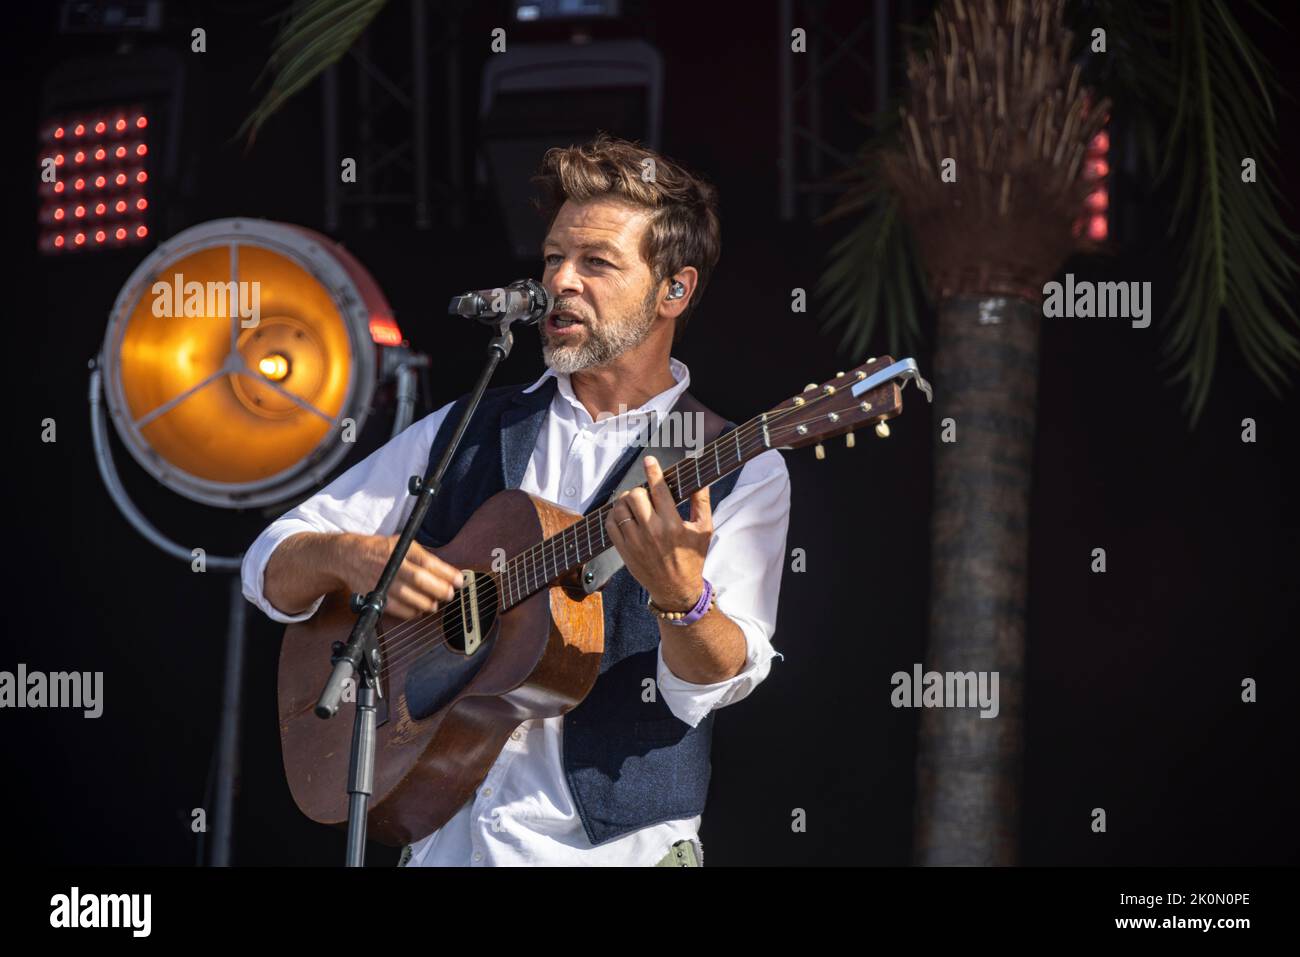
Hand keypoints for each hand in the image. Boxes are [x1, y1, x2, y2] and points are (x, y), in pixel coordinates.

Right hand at [335, 533, 464, 619]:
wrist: (349, 557)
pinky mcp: (376, 596)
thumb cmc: (381, 550)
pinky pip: (398, 609)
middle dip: (439, 589)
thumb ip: (423, 557)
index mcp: (401, 550)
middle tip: (449, 593)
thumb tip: (447, 573)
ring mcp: (382, 582)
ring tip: (435, 602)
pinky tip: (419, 609)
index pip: (427, 562)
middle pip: (420, 581)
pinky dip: (412, 612)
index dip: (446, 573)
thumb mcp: (403, 543)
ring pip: (410, 598)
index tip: (458, 580)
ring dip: (427, 603)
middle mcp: (391, 566)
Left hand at [604, 456, 711, 609]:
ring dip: (626, 500)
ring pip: (620, 508)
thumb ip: (702, 502)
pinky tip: (625, 516)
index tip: (649, 460)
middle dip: (640, 490)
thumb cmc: (692, 558)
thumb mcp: (705, 530)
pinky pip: (611, 524)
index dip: (653, 471)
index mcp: (673, 525)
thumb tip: (700, 478)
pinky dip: (615, 515)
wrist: (676, 590)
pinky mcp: (624, 551)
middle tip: (646, 494)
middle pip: (636, 495)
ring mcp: (635, 542)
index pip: (659, 489)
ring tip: (635, 504)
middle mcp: (652, 532)